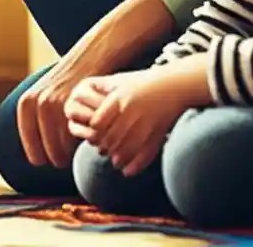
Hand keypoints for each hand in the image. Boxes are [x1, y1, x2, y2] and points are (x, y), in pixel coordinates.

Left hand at [71, 70, 190, 176]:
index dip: (93, 133)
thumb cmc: (143, 82)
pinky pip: (145, 153)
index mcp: (118, 98)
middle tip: (101, 150)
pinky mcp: (158, 133)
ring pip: (127, 148)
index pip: (98, 123)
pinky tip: (128, 171)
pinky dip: (135, 166)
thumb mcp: (119, 81)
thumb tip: (78, 94)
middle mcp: (131, 111)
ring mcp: (146, 123)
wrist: (174, 84)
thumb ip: (101, 89)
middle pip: (111, 138)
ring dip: (118, 158)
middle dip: (104, 147)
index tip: (93, 136)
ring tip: (114, 160)